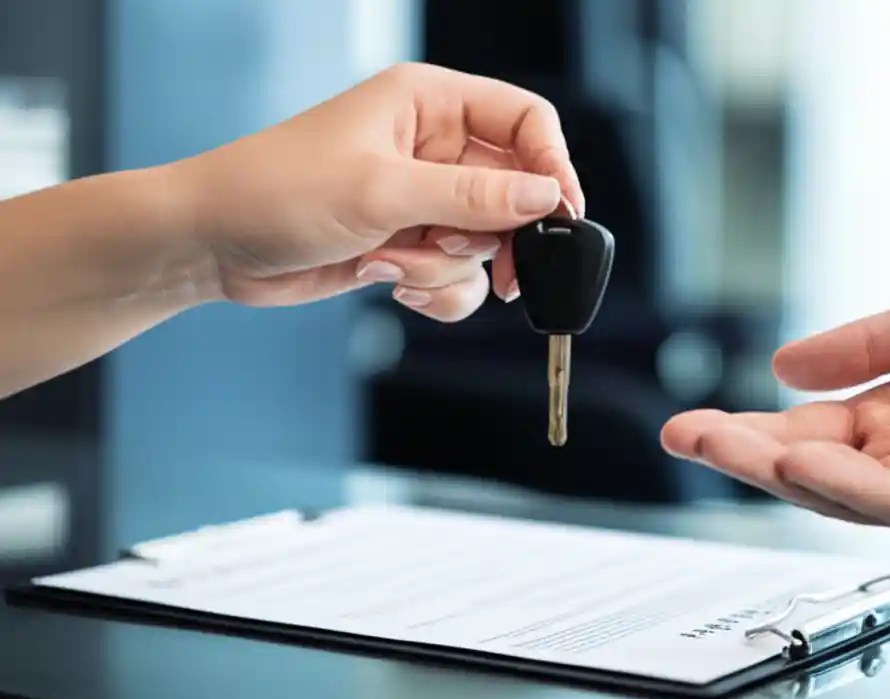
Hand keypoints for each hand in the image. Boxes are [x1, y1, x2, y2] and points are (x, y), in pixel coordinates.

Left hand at [178, 62, 583, 320]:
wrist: (213, 245)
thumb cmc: (279, 191)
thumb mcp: (383, 190)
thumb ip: (473, 195)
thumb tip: (548, 198)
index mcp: (430, 103)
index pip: (525, 121)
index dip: (552, 166)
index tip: (561, 217)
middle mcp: (434, 147)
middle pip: (516, 191)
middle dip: (500, 236)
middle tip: (502, 271)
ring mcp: (423, 199)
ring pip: (488, 243)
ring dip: (450, 268)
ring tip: (396, 264)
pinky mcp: (409, 242)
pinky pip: (458, 276)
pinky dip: (433, 290)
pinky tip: (388, 281)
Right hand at [662, 291, 889, 540]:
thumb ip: (861, 345)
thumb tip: (781, 364)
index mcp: (886, 415)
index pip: (799, 428)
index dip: (743, 428)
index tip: (687, 424)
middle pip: (804, 466)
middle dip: (741, 454)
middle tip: (685, 437)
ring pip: (841, 492)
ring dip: (780, 471)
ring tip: (728, 447)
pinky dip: (849, 487)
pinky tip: (806, 466)